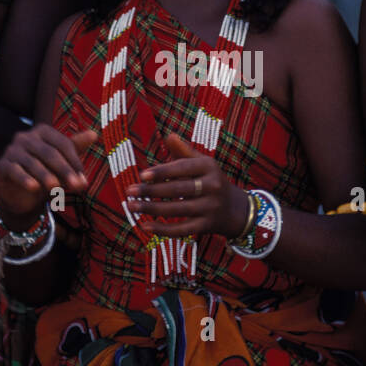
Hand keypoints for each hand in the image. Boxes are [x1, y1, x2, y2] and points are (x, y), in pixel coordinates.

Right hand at [0, 126, 97, 223]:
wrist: (23, 194)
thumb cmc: (47, 172)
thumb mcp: (63, 161)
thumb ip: (76, 147)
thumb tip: (94, 134)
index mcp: (43, 131)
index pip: (62, 144)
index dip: (74, 162)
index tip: (84, 179)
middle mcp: (25, 137)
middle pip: (49, 153)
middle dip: (64, 170)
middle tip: (76, 186)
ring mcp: (11, 150)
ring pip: (32, 162)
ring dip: (46, 176)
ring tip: (56, 188)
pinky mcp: (1, 165)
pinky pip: (14, 170)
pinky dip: (25, 179)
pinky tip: (34, 188)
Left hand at [124, 131, 249, 238]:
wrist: (235, 208)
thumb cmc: (210, 180)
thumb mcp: (203, 163)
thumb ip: (185, 151)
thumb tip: (170, 135)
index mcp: (209, 167)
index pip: (183, 168)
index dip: (162, 172)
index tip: (142, 175)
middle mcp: (213, 186)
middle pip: (178, 189)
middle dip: (152, 191)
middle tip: (130, 191)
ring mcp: (211, 207)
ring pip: (177, 209)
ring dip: (152, 208)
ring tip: (131, 206)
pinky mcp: (206, 226)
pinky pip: (182, 229)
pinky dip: (163, 229)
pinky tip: (145, 226)